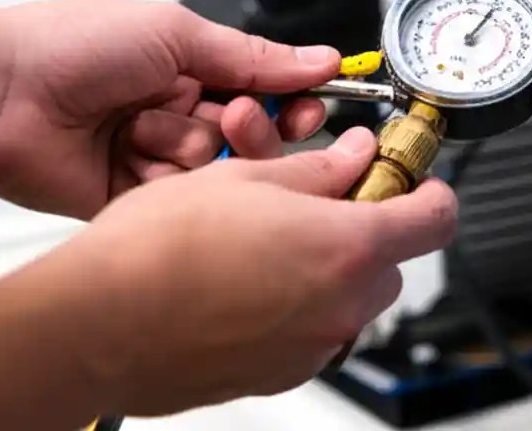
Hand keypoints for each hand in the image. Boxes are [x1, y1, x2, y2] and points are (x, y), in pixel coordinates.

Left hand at [0, 0, 343, 218]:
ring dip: (187, 141)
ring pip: (220, 168)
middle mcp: (181, 113)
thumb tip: (321, 60)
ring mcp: (159, 157)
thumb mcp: (178, 33)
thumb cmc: (71, 45)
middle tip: (228, 113)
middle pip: (256, 137)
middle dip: (250, 126)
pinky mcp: (138, 199)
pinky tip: (125, 152)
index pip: (269, 91)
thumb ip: (255, 56)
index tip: (308, 105)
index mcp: (193, 68)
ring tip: (142, 124)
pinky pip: (184, 197)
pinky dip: (160, 171)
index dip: (294, 102)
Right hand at [19, 127, 457, 416]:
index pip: (436, 218)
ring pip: (350, 298)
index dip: (430, 190)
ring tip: (266, 242)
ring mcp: (313, 348)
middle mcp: (341, 306)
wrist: (95, 326)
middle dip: (366, 229)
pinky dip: (298, 306)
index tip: (413, 179)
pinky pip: (314, 332)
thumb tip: (355, 156)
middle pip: (391, 261)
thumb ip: (319, 169)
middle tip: (317, 203)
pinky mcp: (281, 374)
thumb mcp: (244, 178)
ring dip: (328, 269)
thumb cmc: (155, 251)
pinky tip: (246, 283)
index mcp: (347, 248)